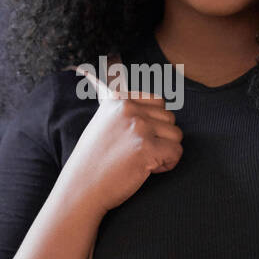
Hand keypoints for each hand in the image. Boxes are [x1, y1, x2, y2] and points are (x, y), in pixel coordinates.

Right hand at [60, 64, 183, 213]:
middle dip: (160, 138)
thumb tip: (85, 70)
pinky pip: (176, 153)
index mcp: (119, 99)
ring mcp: (138, 127)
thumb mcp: (101, 120)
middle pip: (170, 118)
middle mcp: (128, 108)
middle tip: (135, 153)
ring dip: (164, 151)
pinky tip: (146, 170)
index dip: (153, 124)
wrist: (81, 189)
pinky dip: (167, 165)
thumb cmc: (93, 159)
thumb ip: (112, 99)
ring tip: (140, 161)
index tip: (131, 138)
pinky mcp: (146, 148)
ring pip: (176, 135)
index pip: (159, 101)